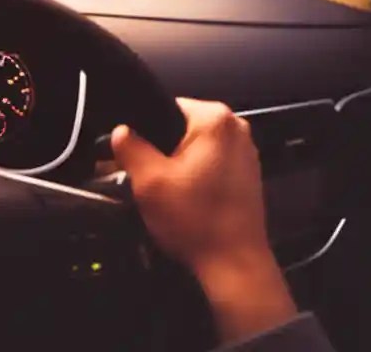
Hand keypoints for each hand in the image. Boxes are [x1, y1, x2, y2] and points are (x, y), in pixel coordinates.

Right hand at [111, 98, 295, 342]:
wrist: (234, 264)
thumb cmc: (194, 219)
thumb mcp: (149, 181)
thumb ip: (129, 147)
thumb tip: (121, 131)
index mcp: (214, 118)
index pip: (165, 106)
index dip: (144, 130)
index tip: (134, 156)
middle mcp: (236, 127)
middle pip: (181, 128)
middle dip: (161, 149)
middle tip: (147, 179)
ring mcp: (247, 151)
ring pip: (196, 148)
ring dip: (179, 165)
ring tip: (167, 193)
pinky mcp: (248, 174)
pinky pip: (211, 164)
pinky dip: (196, 176)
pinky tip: (187, 200)